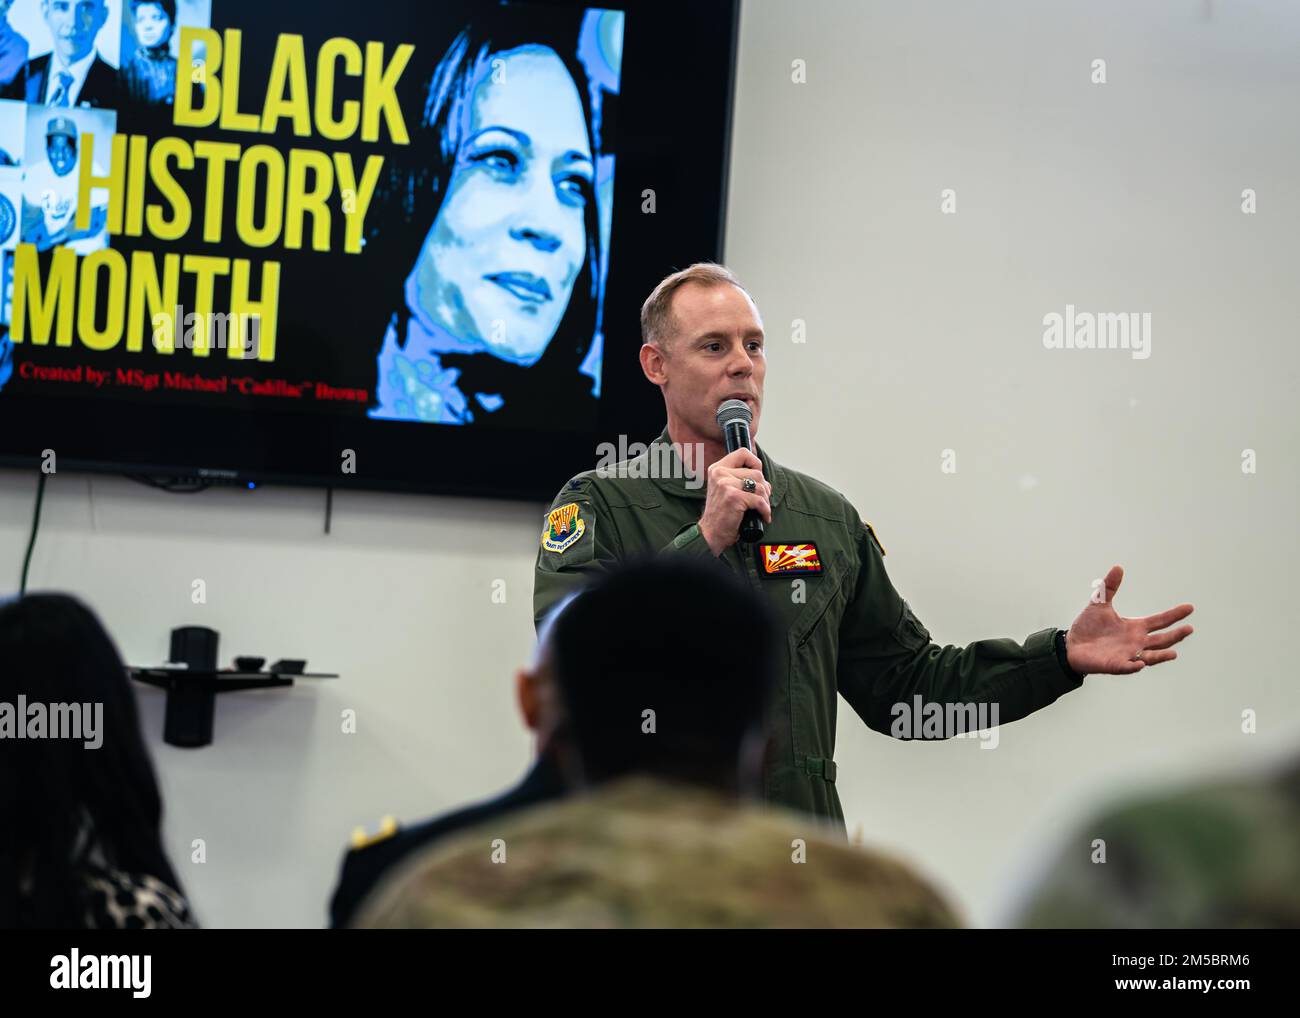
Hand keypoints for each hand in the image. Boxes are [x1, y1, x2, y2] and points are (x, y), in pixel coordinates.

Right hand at [697, 448, 771, 555]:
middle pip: (757, 473)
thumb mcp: (723, 489)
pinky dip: (765, 510)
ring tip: (762, 509)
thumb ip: (737, 477)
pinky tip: (763, 516)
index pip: (743, 453)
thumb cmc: (720, 513)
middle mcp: (720, 473)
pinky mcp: (733, 497)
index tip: (758, 477)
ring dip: (766, 500)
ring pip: (760, 486)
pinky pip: (759, 500)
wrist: (711, 533)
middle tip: (762, 499)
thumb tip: (762, 476)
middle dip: (764, 488)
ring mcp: (726, 484)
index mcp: (717, 468)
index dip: (756, 463)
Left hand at [1065, 565, 1193, 675]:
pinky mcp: (1114, 665)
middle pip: (1161, 640)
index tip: (1189, 607)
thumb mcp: (1099, 604)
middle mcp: (1135, 642)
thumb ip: (1109, 588)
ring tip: (1174, 653)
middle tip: (1189, 629)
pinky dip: (1133, 666)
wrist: (1071, 645)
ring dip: (1161, 656)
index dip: (1174, 615)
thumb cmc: (1088, 627)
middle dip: (1175, 636)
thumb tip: (1118, 567)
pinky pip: (1126, 667)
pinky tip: (1140, 663)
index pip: (1159, 621)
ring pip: (1150, 657)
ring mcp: (1127, 655)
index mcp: (1135, 628)